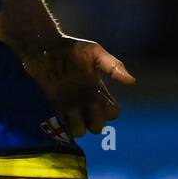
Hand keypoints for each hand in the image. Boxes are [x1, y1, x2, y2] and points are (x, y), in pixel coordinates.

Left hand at [21, 36, 135, 137]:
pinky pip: (64, 125)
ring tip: (74, 109)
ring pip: (81, 130)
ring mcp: (71, 105)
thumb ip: (112, 65)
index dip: (109, 110)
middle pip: (98, 125)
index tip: (101, 97)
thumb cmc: (71, 48)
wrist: (45, 48)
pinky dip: (66, 124)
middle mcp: (86, 101)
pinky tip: (64, 110)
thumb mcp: (95, 52)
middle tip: (88, 105)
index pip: (111, 112)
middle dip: (96, 121)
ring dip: (80, 124)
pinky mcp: (56, 107)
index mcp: (98, 90)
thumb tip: (132, 82)